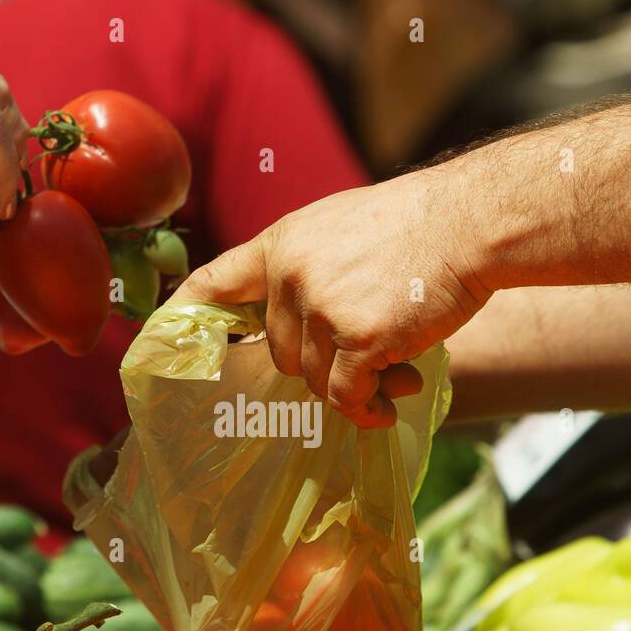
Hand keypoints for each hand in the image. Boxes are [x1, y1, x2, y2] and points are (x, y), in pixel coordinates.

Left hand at [174, 167, 492, 427]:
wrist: (468, 221)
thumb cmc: (417, 228)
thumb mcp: (340, 228)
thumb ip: (306, 271)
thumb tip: (294, 336)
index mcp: (282, 245)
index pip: (214, 282)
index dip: (184, 315)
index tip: (162, 339)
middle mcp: (291, 275)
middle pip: (278, 352)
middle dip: (317, 363)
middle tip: (364, 357)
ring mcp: (322, 306)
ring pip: (313, 378)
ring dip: (351, 385)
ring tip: (395, 369)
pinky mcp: (357, 336)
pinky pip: (344, 396)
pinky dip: (364, 409)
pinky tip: (385, 407)